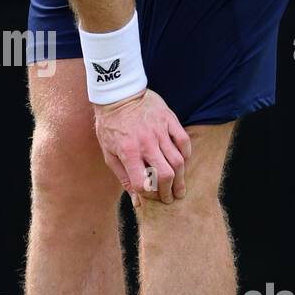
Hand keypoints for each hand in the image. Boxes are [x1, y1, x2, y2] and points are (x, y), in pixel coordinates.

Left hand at [93, 88, 191, 206]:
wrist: (117, 94)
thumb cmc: (111, 126)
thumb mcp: (109, 153)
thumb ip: (123, 177)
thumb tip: (136, 200)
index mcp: (128, 152)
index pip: (143, 183)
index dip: (148, 195)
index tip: (151, 197)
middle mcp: (146, 143)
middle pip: (165, 175)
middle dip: (169, 192)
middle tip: (170, 198)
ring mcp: (159, 131)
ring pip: (178, 161)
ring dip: (180, 179)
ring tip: (179, 188)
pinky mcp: (169, 119)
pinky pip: (184, 141)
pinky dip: (186, 155)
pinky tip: (182, 163)